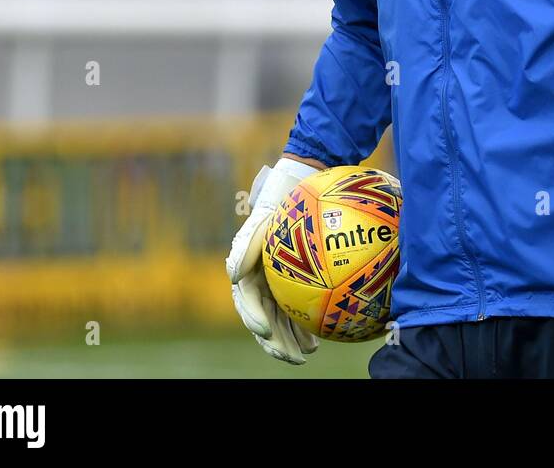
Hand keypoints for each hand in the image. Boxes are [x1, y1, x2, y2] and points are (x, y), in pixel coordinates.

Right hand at [225, 157, 321, 363]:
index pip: (249, 303)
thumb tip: (233, 275)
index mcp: (248, 273)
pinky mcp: (294, 286)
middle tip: (294, 357)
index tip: (266, 332)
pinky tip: (320, 337)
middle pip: (266, 320)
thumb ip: (246, 245)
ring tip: (309, 353)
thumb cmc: (278, 207)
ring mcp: (276, 287)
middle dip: (276, 343)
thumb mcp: (261, 220)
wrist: (297, 196)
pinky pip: (298, 309)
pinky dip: (306, 324)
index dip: (255, 320)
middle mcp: (260, 284)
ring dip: (292, 340)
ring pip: (282, 321)